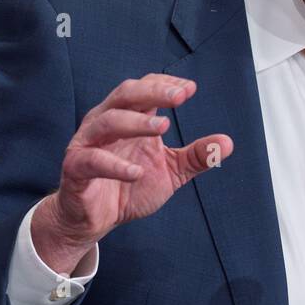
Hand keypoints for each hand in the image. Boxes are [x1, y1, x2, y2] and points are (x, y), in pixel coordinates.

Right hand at [31, 75, 232, 274]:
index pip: (144, 88)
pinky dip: (115, 165)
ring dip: (136, 122)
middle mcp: (106, 123)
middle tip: (179, 96)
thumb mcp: (171, 171)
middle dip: (153, 92)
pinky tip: (136, 172)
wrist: (97, 219)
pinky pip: (91, 160)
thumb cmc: (130, 186)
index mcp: (129, 118)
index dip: (165, 85)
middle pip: (126, 95)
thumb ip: (196, 156)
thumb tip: (228, 143)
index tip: (190, 89)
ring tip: (162, 127)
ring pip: (108, 121)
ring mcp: (88, 144)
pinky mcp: (76, 168)